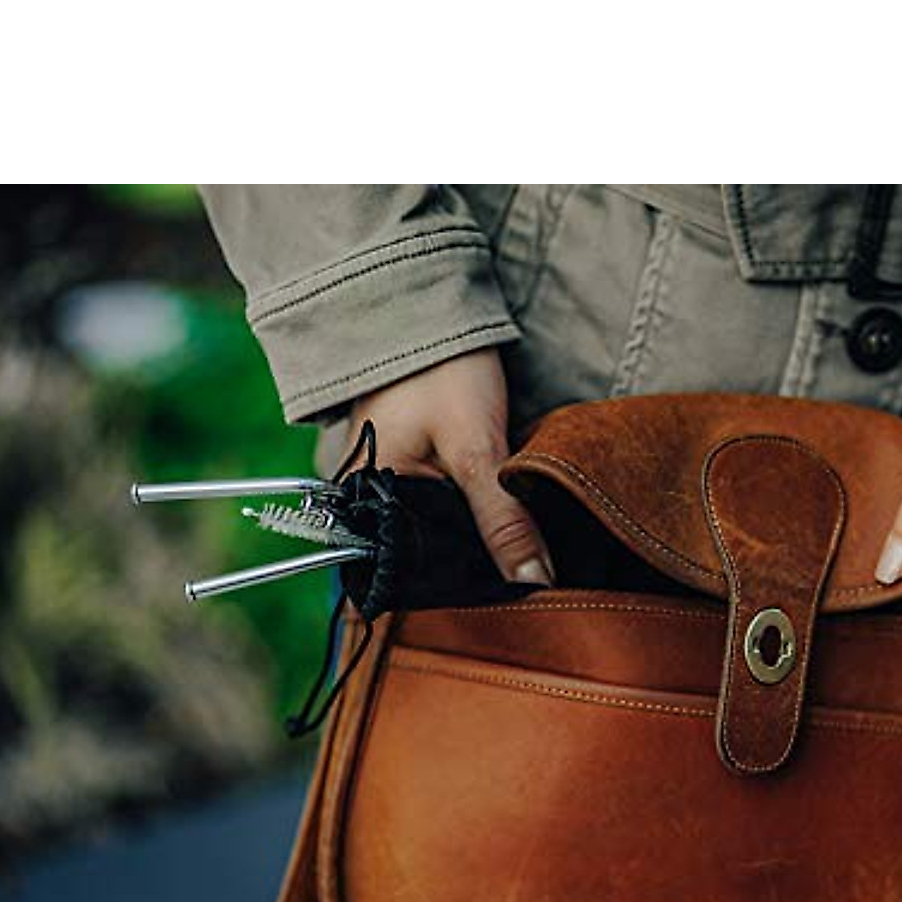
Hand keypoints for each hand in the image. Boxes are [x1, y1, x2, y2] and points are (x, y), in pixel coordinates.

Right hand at [349, 349, 553, 584]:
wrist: (430, 303)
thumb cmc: (441, 370)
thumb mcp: (476, 448)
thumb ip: (502, 518)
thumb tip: (535, 582)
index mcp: (367, 498)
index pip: (412, 570)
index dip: (461, 587)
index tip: (511, 599)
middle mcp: (375, 495)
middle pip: (434, 552)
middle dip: (479, 563)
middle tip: (533, 579)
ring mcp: (399, 479)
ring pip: (448, 530)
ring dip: (485, 538)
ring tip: (529, 554)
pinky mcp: (423, 464)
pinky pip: (454, 505)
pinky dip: (484, 512)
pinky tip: (515, 519)